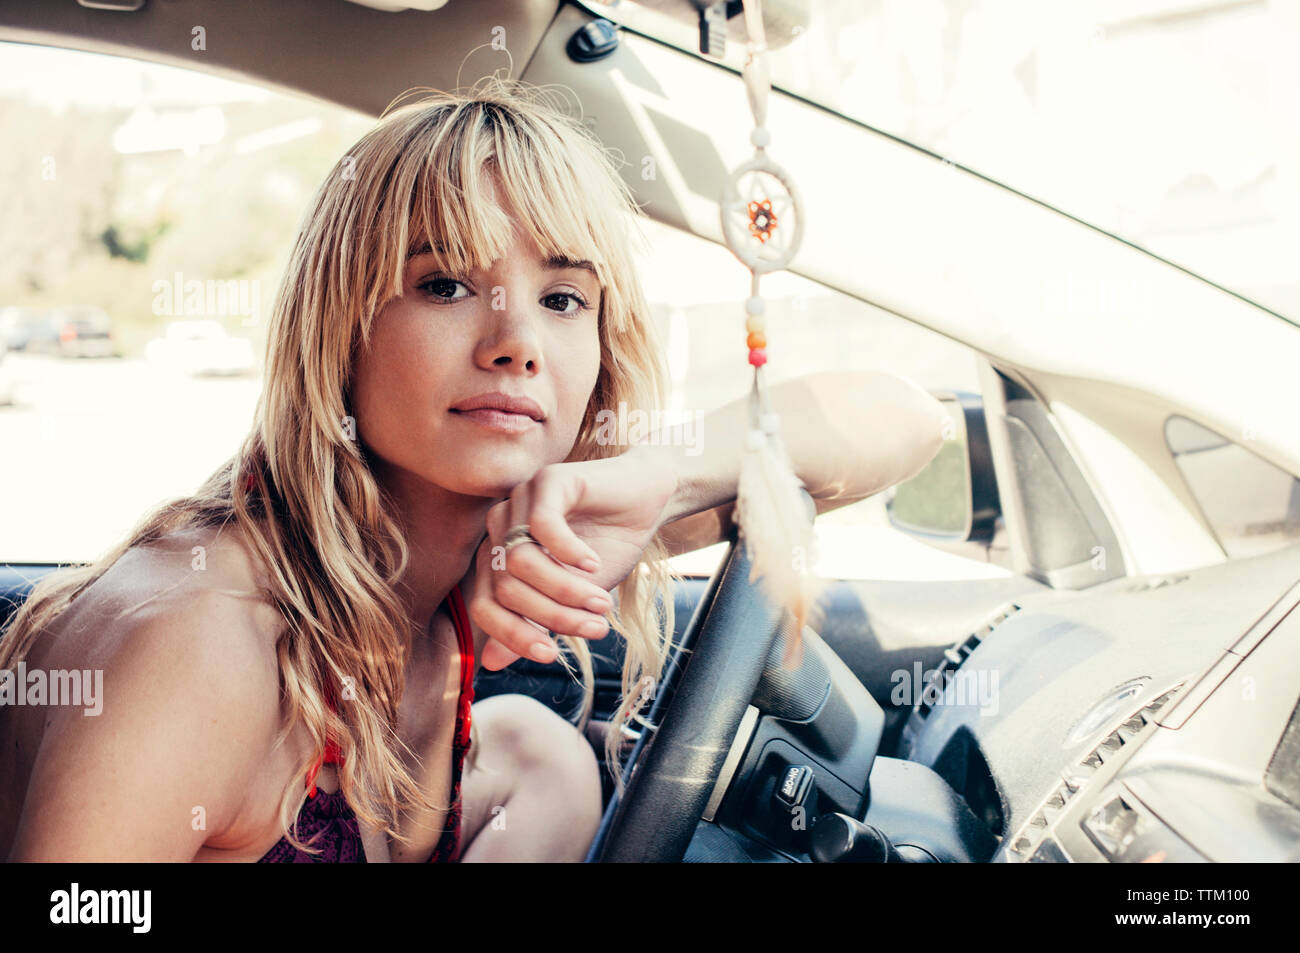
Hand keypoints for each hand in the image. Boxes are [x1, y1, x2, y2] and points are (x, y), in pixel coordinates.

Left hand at [468, 446, 677, 670]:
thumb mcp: (572, 597)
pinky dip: (570, 554)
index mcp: (498, 555)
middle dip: (552, 616)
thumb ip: (534, 622)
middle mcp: (500, 528)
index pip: (484, 605)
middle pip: (505, 587)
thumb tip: (490, 663)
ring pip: (521, 562)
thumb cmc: (608, 546)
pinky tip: (595, 564)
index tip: (551, 656)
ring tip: (602, 603)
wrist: (647, 501)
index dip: (512, 636)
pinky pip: (542, 526)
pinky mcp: (547, 480)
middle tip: (595, 628)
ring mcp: (520, 500)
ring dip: (565, 590)